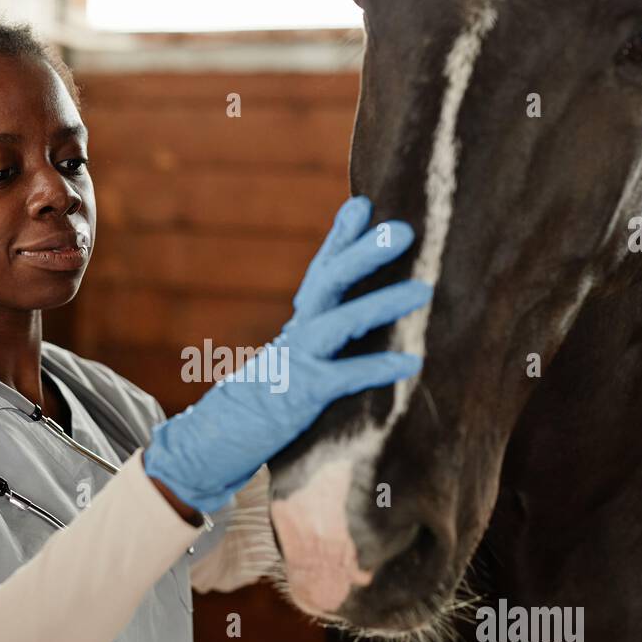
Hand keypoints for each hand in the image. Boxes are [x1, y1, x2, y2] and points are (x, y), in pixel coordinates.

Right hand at [143, 195, 431, 513]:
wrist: (218, 437)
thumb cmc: (270, 396)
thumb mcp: (296, 356)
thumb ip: (324, 331)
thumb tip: (355, 312)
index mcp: (300, 321)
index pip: (322, 269)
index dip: (342, 237)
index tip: (364, 204)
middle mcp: (298, 332)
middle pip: (329, 282)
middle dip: (364, 253)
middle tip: (403, 230)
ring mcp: (299, 361)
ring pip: (339, 323)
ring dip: (380, 303)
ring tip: (424, 290)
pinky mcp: (303, 395)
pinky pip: (345, 378)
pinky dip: (377, 368)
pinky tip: (410, 363)